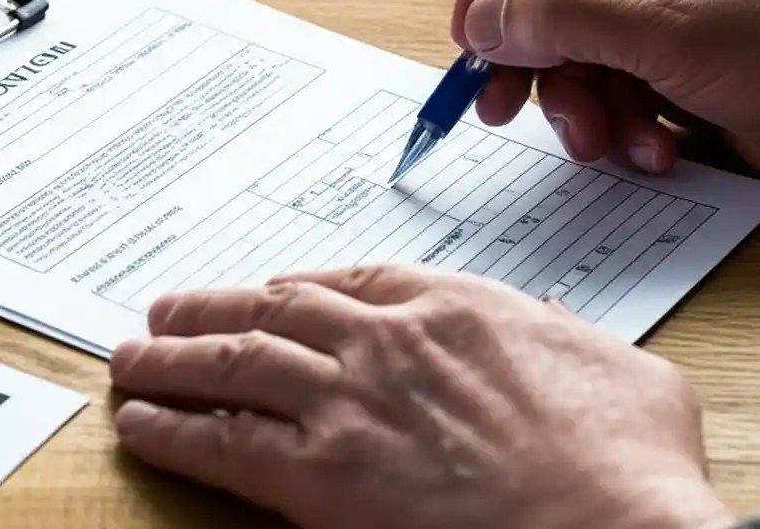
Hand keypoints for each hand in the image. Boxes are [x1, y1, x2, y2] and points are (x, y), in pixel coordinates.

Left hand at [110, 266, 733, 528]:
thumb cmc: (627, 465)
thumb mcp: (619, 368)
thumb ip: (564, 330)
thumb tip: (547, 312)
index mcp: (451, 308)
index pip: (345, 283)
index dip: (289, 288)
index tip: (263, 293)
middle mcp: (384, 343)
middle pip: (269, 310)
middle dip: (209, 310)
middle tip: (166, 313)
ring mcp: (347, 404)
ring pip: (232, 364)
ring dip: (171, 360)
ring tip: (132, 359)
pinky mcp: (321, 476)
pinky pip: (224, 442)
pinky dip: (174, 430)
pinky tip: (143, 424)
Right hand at [454, 0, 759, 190]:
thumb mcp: (658, 25)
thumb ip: (558, 16)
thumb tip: (482, 23)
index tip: (467, 35)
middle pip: (552, 0)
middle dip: (534, 62)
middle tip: (498, 107)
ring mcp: (665, 15)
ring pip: (575, 58)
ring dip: (582, 108)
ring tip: (605, 139)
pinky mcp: (672, 70)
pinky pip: (610, 93)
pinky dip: (619, 127)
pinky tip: (653, 149)